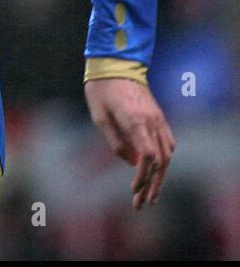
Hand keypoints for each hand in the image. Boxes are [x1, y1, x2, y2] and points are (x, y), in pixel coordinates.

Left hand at [84, 77, 175, 208]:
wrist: (116, 64)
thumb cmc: (101, 89)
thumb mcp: (99, 116)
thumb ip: (115, 141)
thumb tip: (131, 163)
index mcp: (135, 121)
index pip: (148, 157)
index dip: (143, 177)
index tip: (134, 190)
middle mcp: (151, 121)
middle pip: (161, 161)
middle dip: (153, 185)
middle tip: (143, 203)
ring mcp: (158, 119)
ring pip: (168, 154)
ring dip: (161, 176)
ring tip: (150, 194)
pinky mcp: (159, 116)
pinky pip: (168, 142)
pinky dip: (164, 160)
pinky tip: (157, 171)